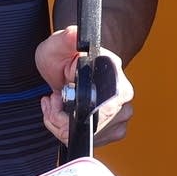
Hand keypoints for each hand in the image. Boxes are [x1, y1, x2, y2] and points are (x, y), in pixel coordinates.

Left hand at [34, 25, 133, 148]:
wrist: (73, 65)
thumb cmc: (65, 56)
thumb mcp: (57, 45)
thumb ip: (64, 39)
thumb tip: (74, 34)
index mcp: (113, 72)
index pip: (93, 109)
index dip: (66, 112)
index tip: (54, 98)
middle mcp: (122, 95)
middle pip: (91, 127)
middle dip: (62, 120)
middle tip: (54, 100)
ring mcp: (122, 113)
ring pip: (90, 136)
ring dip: (65, 126)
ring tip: (59, 106)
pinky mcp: (116, 128)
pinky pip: (92, 141)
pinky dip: (73, 133)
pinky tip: (67, 116)